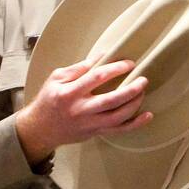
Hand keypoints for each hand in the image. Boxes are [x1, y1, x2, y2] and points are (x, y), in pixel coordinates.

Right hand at [15, 57, 152, 166]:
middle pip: (111, 99)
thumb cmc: (49, 100)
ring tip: (142, 91)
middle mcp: (80, 109)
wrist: (40, 128)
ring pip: (118, 116)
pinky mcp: (95, 132)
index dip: (115, 69)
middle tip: (143, 79)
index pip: (97, 77)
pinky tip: (148, 115)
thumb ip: (78, 68)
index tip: (129, 63)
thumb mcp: (56, 79)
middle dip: (131, 89)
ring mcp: (89, 123)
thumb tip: (101, 56)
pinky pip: (119, 130)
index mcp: (69, 93)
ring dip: (134, 104)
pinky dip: (135, 124)